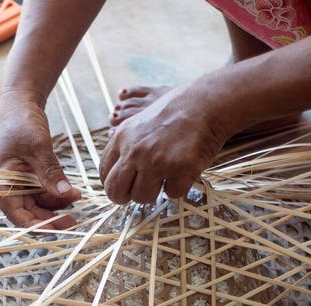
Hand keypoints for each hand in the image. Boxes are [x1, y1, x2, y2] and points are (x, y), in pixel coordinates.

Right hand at [0, 91, 80, 229]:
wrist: (19, 101)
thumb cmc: (21, 120)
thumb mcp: (38, 146)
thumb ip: (50, 173)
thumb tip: (66, 195)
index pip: (17, 215)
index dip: (37, 226)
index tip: (58, 229)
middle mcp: (5, 187)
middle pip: (29, 214)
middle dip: (51, 217)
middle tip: (74, 220)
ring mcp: (17, 183)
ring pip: (38, 205)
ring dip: (56, 205)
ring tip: (76, 196)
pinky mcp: (27, 178)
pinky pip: (42, 193)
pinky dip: (56, 194)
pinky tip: (71, 191)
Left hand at [99, 78, 231, 203]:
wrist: (206, 103)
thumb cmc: (175, 114)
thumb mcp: (139, 124)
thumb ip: (125, 148)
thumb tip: (115, 176)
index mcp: (122, 138)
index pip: (104, 174)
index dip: (114, 185)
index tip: (123, 187)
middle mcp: (135, 151)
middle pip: (116, 192)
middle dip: (126, 197)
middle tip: (139, 192)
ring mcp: (157, 162)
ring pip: (142, 198)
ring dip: (154, 192)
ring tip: (165, 175)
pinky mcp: (179, 170)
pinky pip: (171, 194)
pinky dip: (178, 186)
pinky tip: (183, 170)